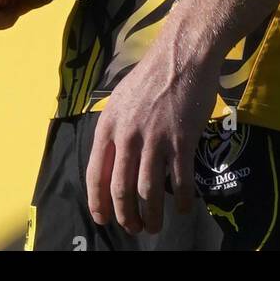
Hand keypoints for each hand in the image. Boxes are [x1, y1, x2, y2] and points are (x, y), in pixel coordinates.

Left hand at [86, 40, 221, 234]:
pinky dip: (182, 200)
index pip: (95, 175)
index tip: (105, 219)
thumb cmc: (153, 74)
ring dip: (151, 216)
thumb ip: (115, 129)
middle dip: (126, 216)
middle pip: (121, 190)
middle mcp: (128, 135)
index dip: (99, 204)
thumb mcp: (121, 98)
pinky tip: (184, 207)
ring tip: (155, 226)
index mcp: (109, 125)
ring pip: (148, 191)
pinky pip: (180, 180)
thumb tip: (112, 160)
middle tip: (134, 227)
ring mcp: (155, 138)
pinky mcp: (182, 139)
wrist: (183, 52)